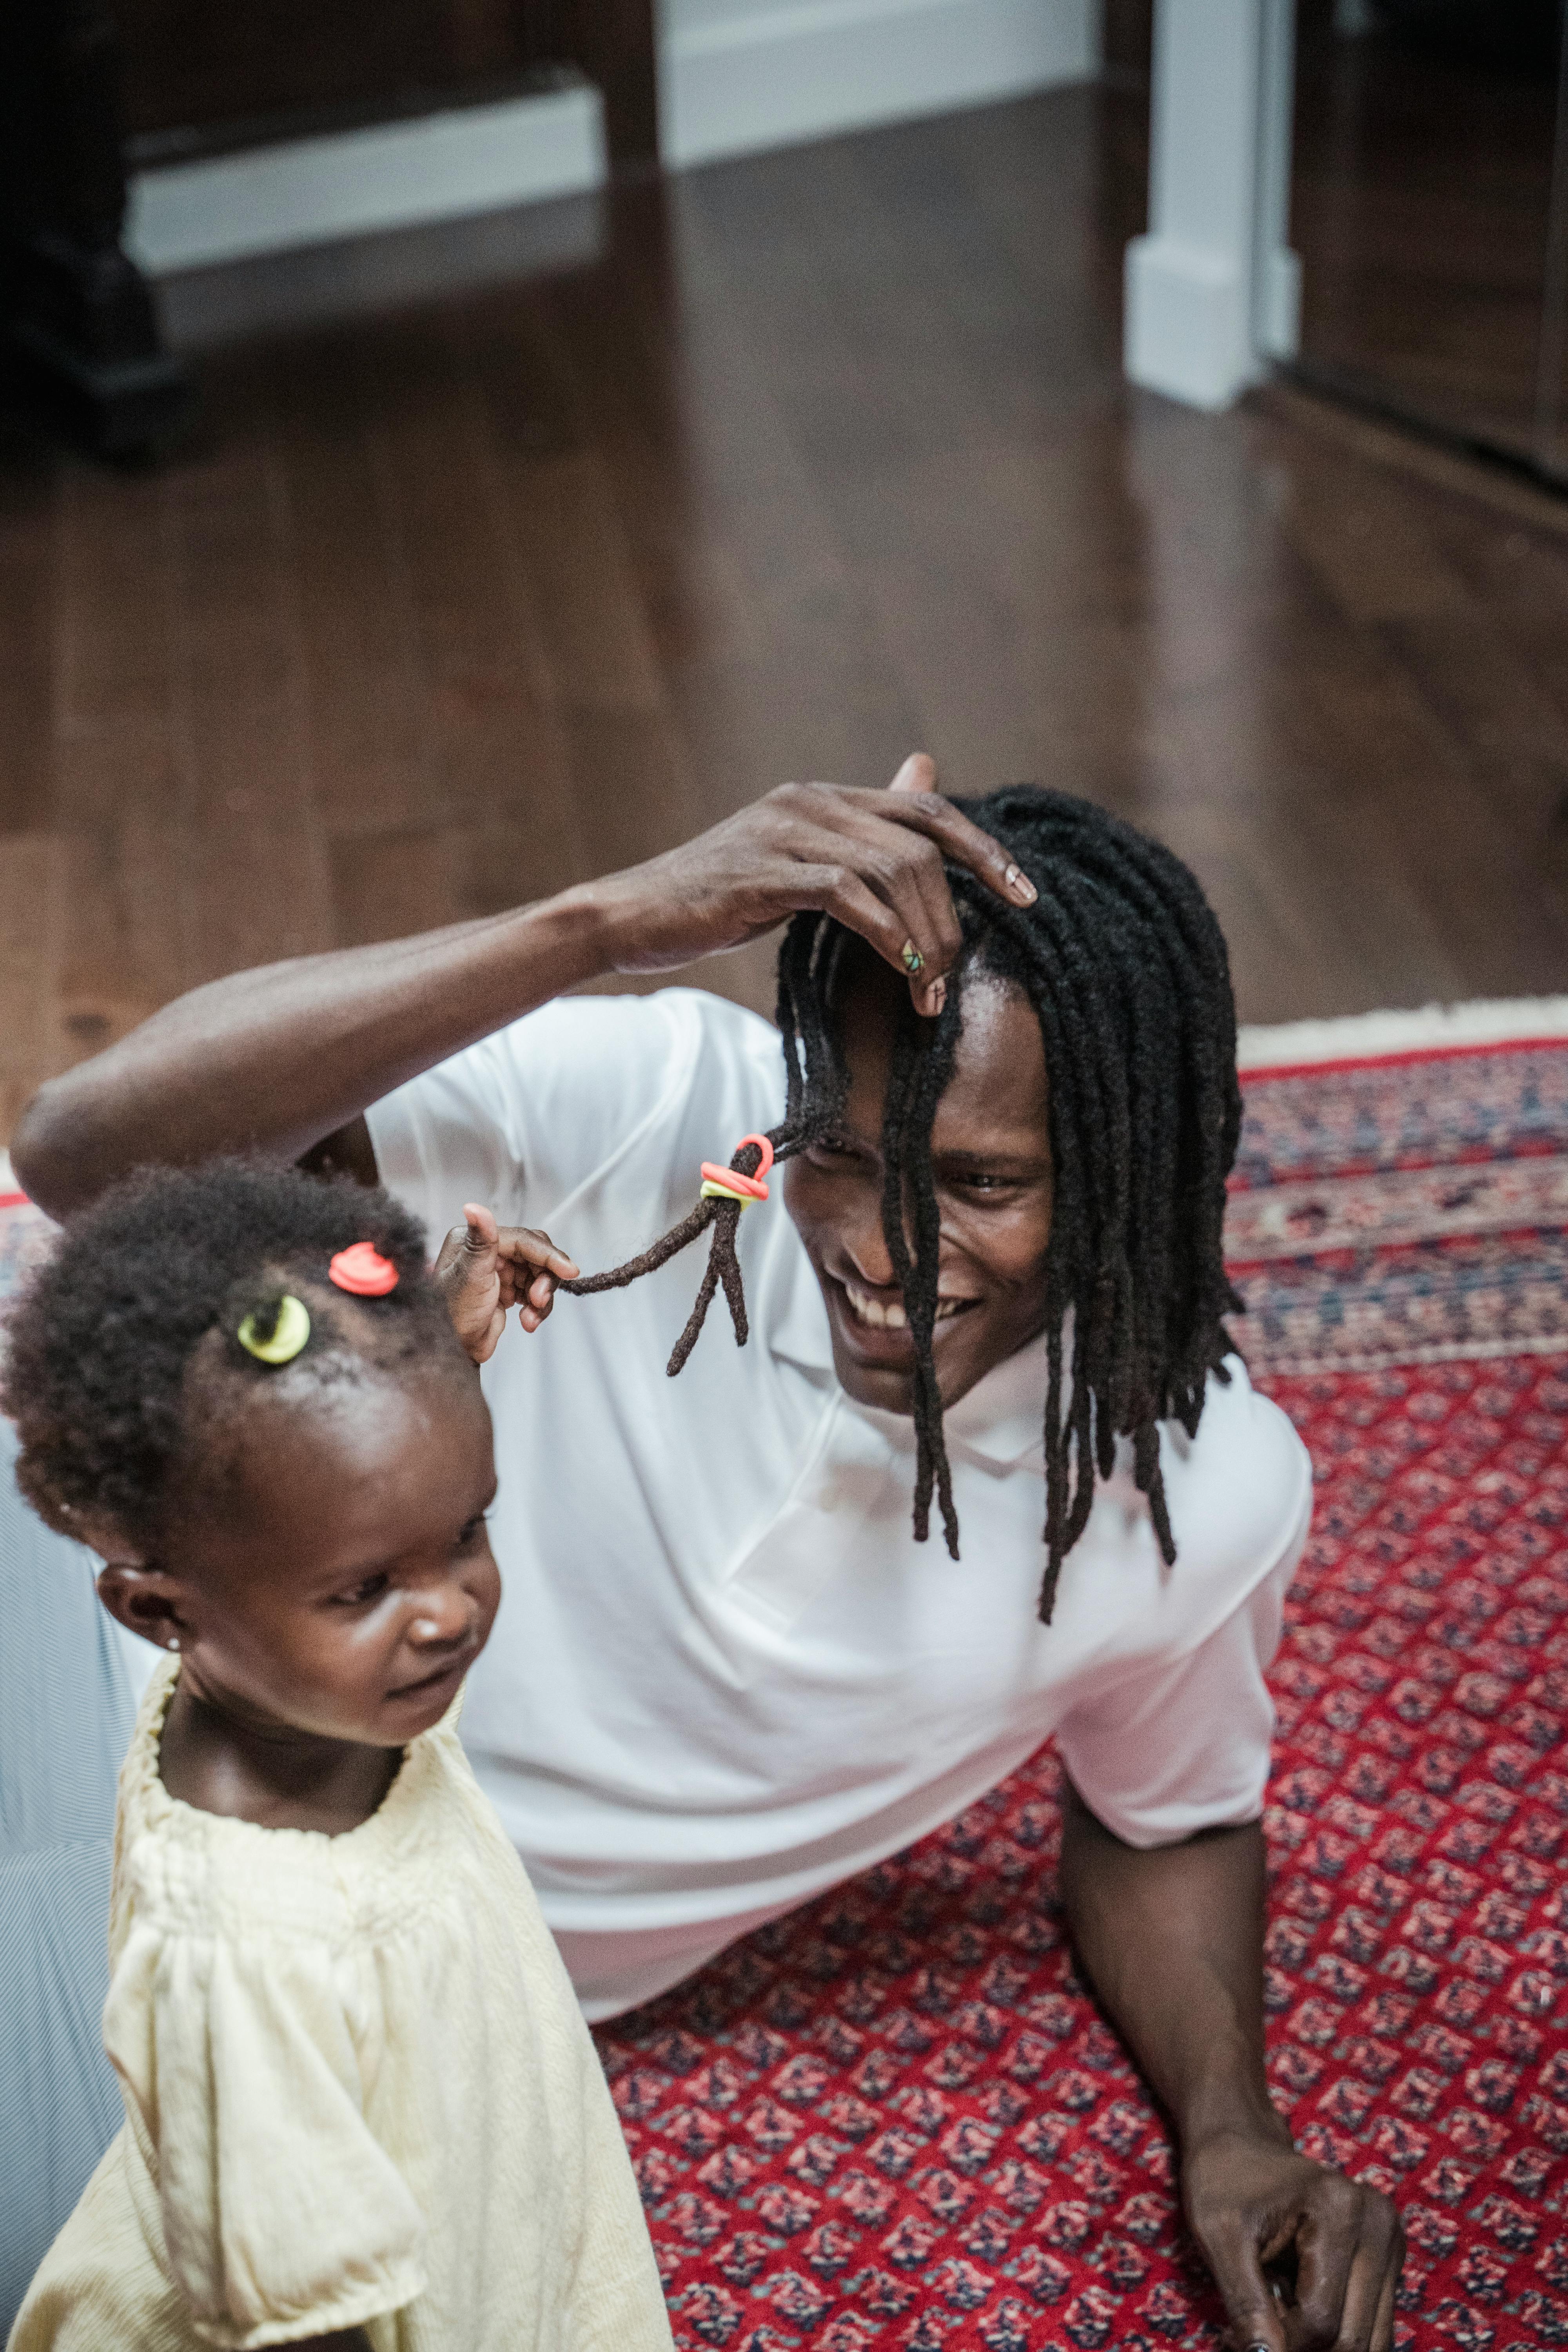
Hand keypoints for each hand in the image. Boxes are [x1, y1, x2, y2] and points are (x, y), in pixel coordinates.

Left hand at [434, 1204, 579, 1363]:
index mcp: (475, 1241)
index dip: (548, 1255)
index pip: (523, 1240)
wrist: (450, 1352)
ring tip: (531, 1318)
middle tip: (539, 1300)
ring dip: (541, 1297)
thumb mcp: (468, 1276)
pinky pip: (536, 1293)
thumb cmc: (451, 1315)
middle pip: (536, 1256)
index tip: (569, 1271)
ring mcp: (500, 1272)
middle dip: (544, 1279)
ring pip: (540, 1275)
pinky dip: (538, 1308)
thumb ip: (479, 1241)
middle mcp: (489, 1252)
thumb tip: (473, 1207)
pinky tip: (528, 1322)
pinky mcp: (508, 1291)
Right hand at [587, 753, 1038, 1016]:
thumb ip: (857, 840)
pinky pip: (851, 896)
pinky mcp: (765, 870)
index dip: (983, 850)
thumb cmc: (714, 901)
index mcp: (822, 797)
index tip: (1025, 896)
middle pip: (921, 844)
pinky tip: (903, 973)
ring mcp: (785, 830)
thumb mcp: (797, 867)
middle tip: (954, 975)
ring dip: (925, 936)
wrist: (630, 917)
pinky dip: (888, 937)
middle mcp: (809, 800)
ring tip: (929, 989)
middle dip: (954, 913)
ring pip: (894, 870)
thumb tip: (922, 778)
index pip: (927, 809)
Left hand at [1183, 2127, 1402, 2351]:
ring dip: (1323, 2341)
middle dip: (1304, 2344)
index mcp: (1340, 2208)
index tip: (1244, 2327)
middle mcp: (1379, 2223)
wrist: (1241, 2143)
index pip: (1320, 2320)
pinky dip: (1338, 2331)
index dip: (1279, 2339)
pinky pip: (1373, 2326)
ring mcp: (1390, 2240)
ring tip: (1283, 2305)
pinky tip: (1303, 2301)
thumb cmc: (1222, 2183)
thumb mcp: (1218, 2237)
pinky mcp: (1389, 2258)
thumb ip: (1246, 2304)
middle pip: (1353, 2337)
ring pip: (1370, 2340)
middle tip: (1265, 2320)